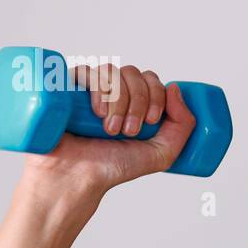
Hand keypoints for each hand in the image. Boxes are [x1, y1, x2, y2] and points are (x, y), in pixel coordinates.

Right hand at [20, 63, 196, 196]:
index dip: (157, 95)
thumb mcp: (162, 153)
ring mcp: (88, 88)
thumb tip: (176, 88)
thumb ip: (182, 125)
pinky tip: (99, 113)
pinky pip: (86, 71)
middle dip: (139, 101)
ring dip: (119, 100)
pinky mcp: (66, 87)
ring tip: (111, 129)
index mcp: (134, 103)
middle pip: (134, 73)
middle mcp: (112, 92)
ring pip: (112, 71)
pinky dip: (98, 89)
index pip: (151, 79)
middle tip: (130, 131)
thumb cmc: (113, 166)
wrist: (76, 177)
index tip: (152, 121)